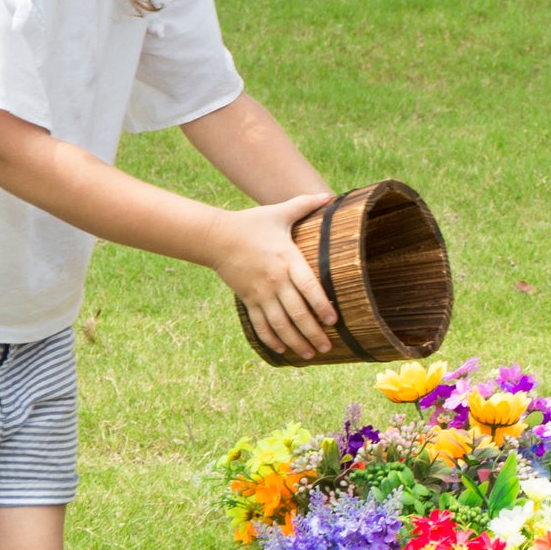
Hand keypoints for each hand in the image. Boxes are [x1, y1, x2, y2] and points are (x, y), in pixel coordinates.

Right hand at [219, 193, 337, 358]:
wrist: (216, 237)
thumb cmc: (252, 224)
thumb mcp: (279, 212)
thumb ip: (305, 204)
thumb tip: (329, 195)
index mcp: (288, 260)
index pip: (309, 287)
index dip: (322, 305)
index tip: (333, 320)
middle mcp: (276, 280)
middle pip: (297, 312)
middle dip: (314, 332)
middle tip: (328, 346)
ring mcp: (260, 293)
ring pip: (281, 324)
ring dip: (297, 341)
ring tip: (311, 354)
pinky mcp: (248, 299)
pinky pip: (261, 324)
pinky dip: (272, 339)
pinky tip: (283, 350)